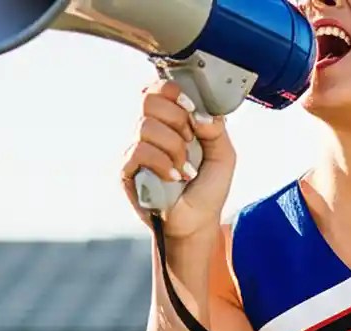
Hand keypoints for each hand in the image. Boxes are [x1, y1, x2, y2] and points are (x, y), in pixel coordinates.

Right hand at [121, 80, 236, 257]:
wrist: (197, 222)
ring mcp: (136, 148)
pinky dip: (163, 163)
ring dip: (175, 148)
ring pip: (147, 126)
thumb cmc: (208, 188)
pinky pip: (140, 150)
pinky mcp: (127, 169)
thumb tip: (198, 113)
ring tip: (185, 170)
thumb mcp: (223, 153)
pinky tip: (174, 177)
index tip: (191, 108)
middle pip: (149, 100)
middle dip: (177, 120)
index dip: (173, 91)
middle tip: (189, 142)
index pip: (159, 88)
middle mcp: (150, 130)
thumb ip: (215, 128)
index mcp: (171, 121)